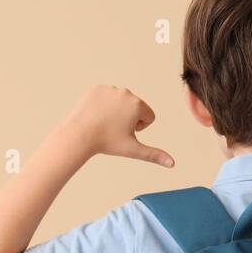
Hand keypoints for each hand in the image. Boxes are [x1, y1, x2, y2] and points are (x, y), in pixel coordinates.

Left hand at [60, 85, 174, 167]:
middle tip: (113, 129)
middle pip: (135, 108)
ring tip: (103, 123)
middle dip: (128, 119)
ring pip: (120, 103)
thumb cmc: (107, 143)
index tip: (124, 133)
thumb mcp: (133, 150)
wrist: (79, 135)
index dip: (139, 128)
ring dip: (116, 112)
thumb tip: (173, 164)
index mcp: (138, 105)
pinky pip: (106, 98)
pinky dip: (102, 106)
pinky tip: (95, 115)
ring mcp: (110, 88)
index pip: (149, 116)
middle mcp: (126, 92)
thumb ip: (154, 155)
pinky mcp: (96, 88)